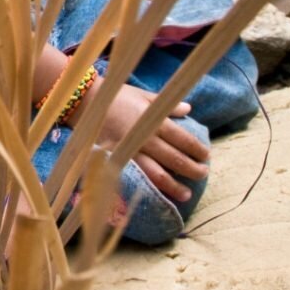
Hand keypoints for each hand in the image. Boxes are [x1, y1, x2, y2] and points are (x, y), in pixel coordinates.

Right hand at [71, 79, 208, 201]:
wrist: (83, 100)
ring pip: (157, 174)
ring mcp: (130, 151)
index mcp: (154, 121)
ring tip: (186, 193)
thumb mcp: (142, 95)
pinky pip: (136, 176)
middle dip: (192, 169)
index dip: (198, 150)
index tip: (206, 156)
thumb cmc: (115, 95)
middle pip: (175, 159)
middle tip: (202, 174)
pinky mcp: (115, 159)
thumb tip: (188, 109)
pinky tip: (157, 193)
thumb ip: (166, 104)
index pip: (183, 140)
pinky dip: (148, 186)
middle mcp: (145, 138)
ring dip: (174, 185)